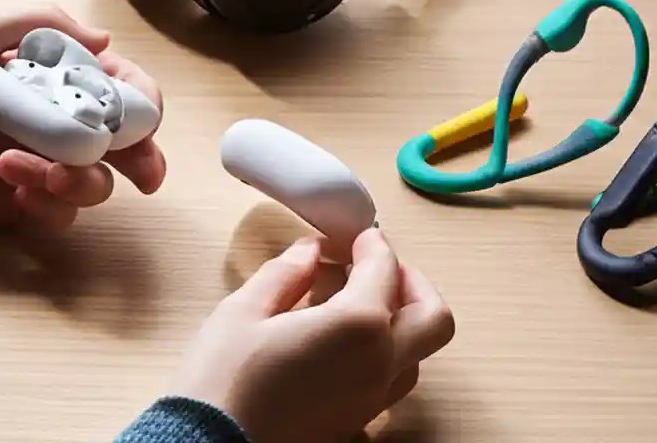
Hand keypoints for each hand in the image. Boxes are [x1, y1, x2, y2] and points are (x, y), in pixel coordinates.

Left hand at [0, 6, 165, 231]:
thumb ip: (39, 25)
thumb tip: (106, 41)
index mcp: (42, 73)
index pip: (112, 85)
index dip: (139, 103)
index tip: (144, 123)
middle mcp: (44, 117)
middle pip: (118, 141)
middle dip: (139, 157)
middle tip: (145, 177)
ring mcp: (31, 162)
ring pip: (92, 181)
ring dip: (75, 179)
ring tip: (23, 170)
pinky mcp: (11, 204)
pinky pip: (57, 213)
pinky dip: (47, 205)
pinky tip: (11, 188)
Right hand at [168, 229, 454, 442]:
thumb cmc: (222, 379)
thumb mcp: (245, 310)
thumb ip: (286, 274)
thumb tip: (309, 251)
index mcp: (358, 325)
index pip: (385, 269)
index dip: (373, 243)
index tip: (358, 234)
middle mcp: (379, 364)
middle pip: (433, 317)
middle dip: (413, 283)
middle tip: (378, 267)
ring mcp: (373, 399)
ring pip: (418, 353)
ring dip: (402, 320)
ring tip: (359, 302)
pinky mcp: (358, 421)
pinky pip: (393, 380)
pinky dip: (385, 351)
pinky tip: (343, 342)